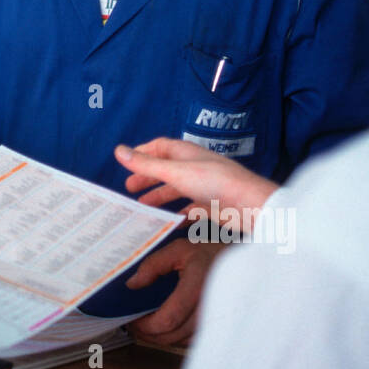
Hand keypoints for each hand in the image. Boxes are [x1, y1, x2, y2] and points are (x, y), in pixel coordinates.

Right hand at [115, 138, 277, 236]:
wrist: (249, 205)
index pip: (160, 147)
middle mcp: (195, 167)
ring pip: (177, 189)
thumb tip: (118, 151)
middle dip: (148, 177)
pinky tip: (169, 221)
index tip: (126, 162)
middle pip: (166, 169)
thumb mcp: (175, 172)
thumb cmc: (214, 182)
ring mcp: (204, 187)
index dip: (143, 153)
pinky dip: (179, 214)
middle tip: (129, 188)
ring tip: (143, 206)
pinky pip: (191, 209)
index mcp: (186, 154)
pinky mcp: (212, 206)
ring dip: (160, 196)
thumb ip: (147, 164)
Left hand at [125, 238, 225, 346]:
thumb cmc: (209, 254)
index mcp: (197, 287)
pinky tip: (167, 327)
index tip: (132, 320)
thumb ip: (153, 265)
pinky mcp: (219, 327)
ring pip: (182, 342)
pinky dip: (177, 338)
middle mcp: (209, 308)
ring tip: (147, 326)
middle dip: (149, 335)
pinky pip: (193, 341)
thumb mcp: (180, 249)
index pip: (168, 319)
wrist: (242, 263)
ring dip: (162, 338)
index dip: (146, 325)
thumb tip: (132, 284)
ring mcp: (216, 321)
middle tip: (134, 325)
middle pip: (173, 336)